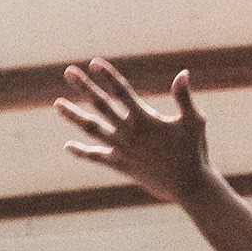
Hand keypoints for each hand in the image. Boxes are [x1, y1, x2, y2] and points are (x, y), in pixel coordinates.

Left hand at [57, 59, 213, 204]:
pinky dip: (82, 152)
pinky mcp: (121, 166)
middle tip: (68, 72)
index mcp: (145, 119)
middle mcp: (128, 133)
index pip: (122, 92)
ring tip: (57, 104)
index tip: (94, 63)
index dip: (108, 76)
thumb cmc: (194, 152)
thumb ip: (184, 97)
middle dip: (84, 87)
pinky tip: (68, 146)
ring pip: (92, 129)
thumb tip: (183, 73)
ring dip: (73, 116)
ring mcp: (122, 150)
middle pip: (101, 105)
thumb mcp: (194, 121)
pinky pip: (97, 158)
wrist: (189, 187)